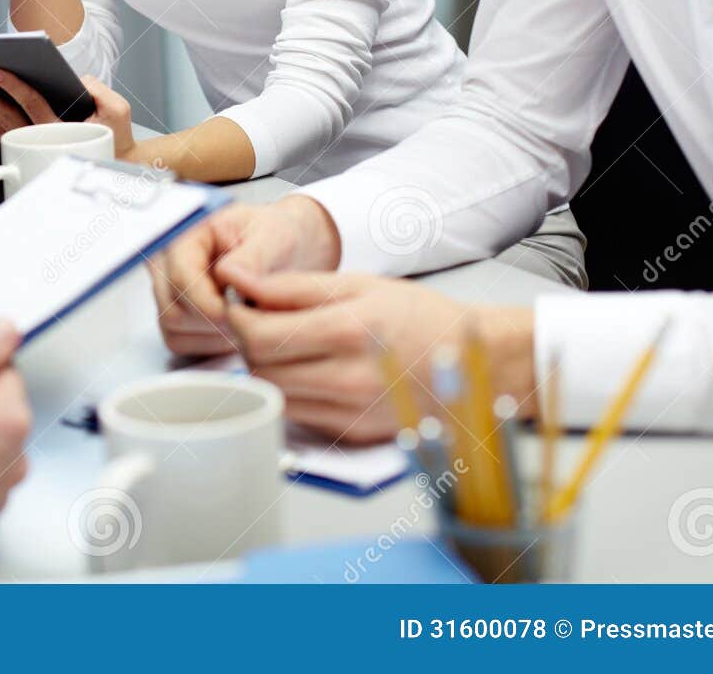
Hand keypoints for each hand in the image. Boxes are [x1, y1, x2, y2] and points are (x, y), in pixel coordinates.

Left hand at [0, 70, 135, 155]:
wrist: (112, 163)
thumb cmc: (113, 137)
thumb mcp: (117, 110)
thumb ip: (98, 90)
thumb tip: (74, 78)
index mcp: (61, 130)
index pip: (32, 104)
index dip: (12, 86)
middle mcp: (41, 140)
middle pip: (4, 116)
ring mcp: (29, 147)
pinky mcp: (24, 147)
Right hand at [150, 198, 341, 356]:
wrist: (285, 253)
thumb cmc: (276, 239)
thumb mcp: (276, 237)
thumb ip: (254, 255)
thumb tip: (227, 272)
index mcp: (186, 236)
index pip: (180, 278)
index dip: (207, 303)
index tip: (237, 314)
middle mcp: (169, 263)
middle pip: (172, 309)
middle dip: (213, 321)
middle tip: (250, 317)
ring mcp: (168, 291)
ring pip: (174, 329)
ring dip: (213, 334)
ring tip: (247, 319)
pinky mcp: (175, 316)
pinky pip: (180, 342)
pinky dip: (209, 344)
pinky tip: (236, 328)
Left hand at [221, 266, 535, 444]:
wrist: (477, 363)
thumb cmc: (418, 316)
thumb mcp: (358, 285)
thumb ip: (291, 285)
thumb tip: (235, 278)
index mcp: (348, 331)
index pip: (259, 335)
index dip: (237, 318)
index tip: (241, 303)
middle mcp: (348, 378)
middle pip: (260, 367)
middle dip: (248, 341)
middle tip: (261, 319)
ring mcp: (351, 412)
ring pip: (274, 393)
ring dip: (266, 367)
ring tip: (286, 343)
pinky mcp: (353, 433)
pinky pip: (297, 413)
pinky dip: (290, 390)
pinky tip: (308, 369)